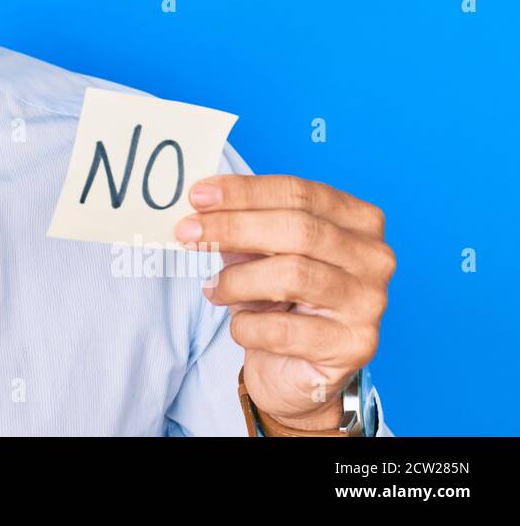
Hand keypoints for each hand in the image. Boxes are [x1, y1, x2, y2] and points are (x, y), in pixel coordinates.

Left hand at [173, 174, 394, 429]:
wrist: (294, 369)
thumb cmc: (278, 299)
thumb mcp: (258, 253)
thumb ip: (241, 224)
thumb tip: (201, 203)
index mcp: (357, 220)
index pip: (299, 192)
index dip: (245, 192)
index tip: (197, 195)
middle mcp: (373, 257)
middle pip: (298, 229)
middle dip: (233, 228)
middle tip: (186, 233)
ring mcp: (369, 302)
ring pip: (292, 274)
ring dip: (237, 281)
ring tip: (211, 288)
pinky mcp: (355, 345)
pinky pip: (285, 329)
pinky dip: (248, 325)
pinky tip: (239, 325)